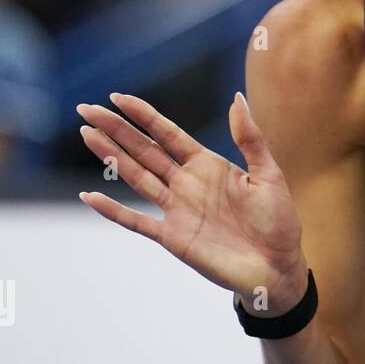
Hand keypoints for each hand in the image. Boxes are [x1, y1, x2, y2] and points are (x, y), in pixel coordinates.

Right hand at [75, 92, 305, 313]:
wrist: (278, 267)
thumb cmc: (278, 220)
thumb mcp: (268, 174)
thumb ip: (250, 138)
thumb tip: (237, 97)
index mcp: (208, 165)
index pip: (167, 133)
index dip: (143, 115)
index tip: (117, 96)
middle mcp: (187, 183)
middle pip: (144, 150)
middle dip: (116, 129)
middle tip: (86, 108)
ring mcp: (177, 210)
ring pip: (135, 177)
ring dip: (110, 156)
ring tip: (86, 133)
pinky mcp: (172, 237)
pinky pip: (136, 221)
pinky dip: (113, 210)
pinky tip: (91, 196)